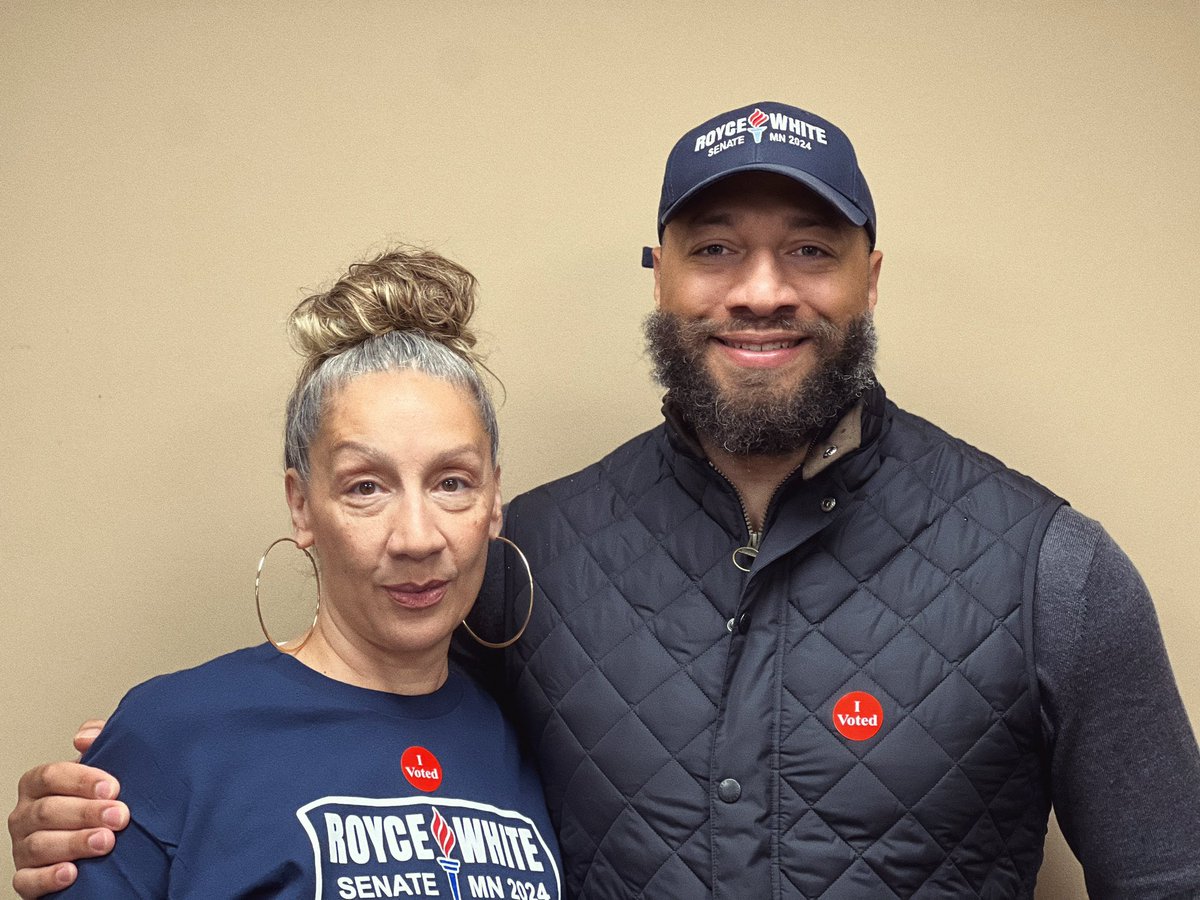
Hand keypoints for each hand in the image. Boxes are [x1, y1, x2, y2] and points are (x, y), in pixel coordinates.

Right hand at [8, 720, 127, 898]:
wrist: (103, 840)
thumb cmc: (101, 798)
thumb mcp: (105, 764)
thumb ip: (99, 740)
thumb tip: (84, 737)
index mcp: (39, 785)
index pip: (50, 776)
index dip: (81, 780)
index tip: (112, 788)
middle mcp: (26, 815)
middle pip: (47, 811)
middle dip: (86, 813)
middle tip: (119, 816)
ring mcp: (23, 848)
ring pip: (39, 845)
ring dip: (75, 843)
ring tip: (106, 842)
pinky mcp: (27, 879)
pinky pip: (27, 881)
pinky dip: (48, 878)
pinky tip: (72, 873)